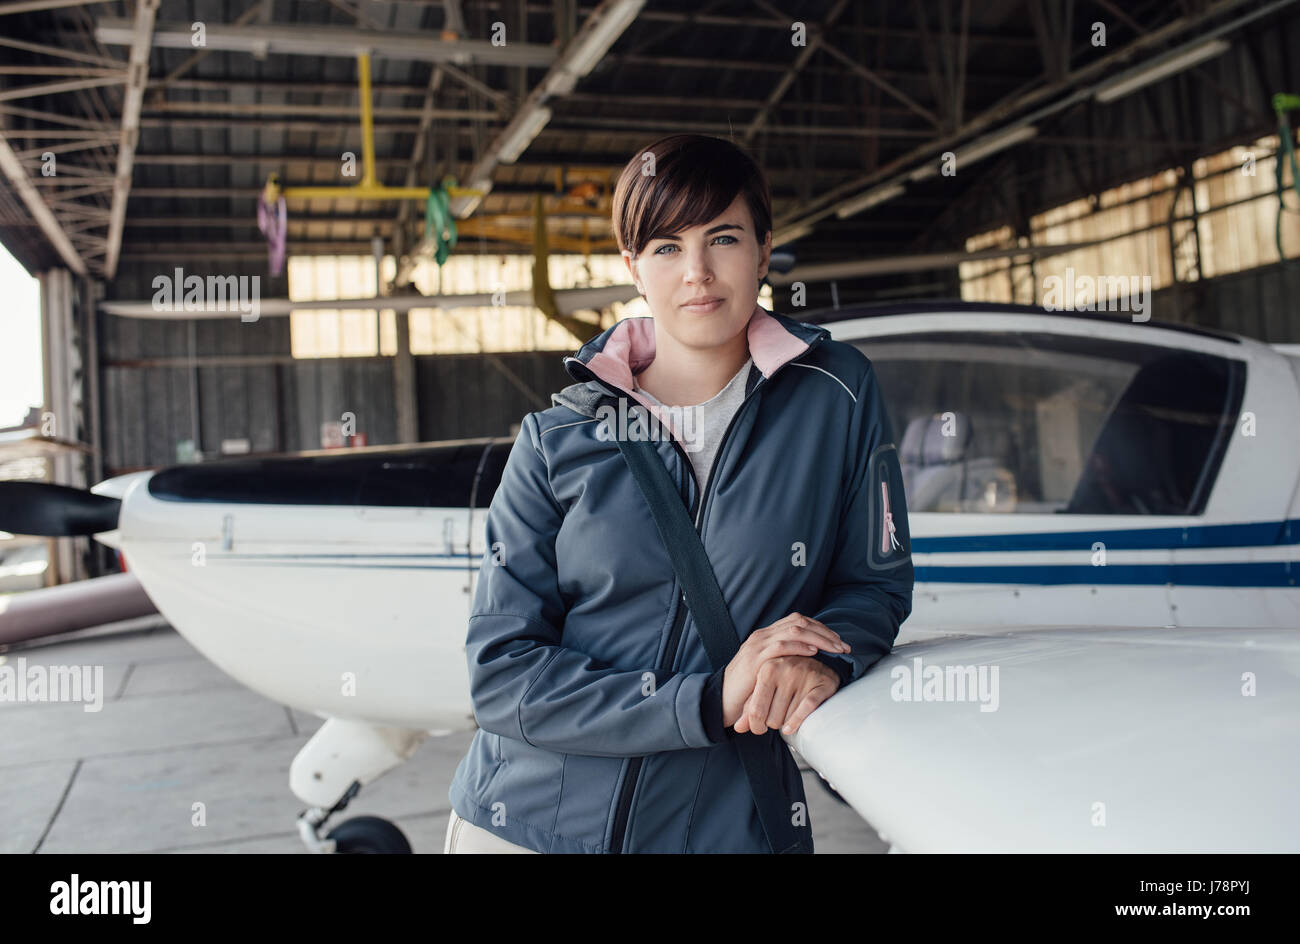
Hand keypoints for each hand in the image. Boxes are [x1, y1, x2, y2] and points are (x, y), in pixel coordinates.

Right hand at [721, 612, 847, 729]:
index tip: (838, 640)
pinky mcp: (756, 659)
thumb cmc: (747, 689)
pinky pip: (781, 646)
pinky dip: (800, 646)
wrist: (722, 700)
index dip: (820, 628)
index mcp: (766, 635)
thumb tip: (809, 658)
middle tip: (843, 646)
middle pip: (800, 622)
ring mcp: (758, 645)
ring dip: (819, 639)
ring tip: (835, 649)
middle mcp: (762, 635)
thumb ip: (783, 660)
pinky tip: (814, 652)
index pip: (798, 621)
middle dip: (825, 633)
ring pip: (794, 630)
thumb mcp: (768, 669)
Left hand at [733, 655, 840, 735]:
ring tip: (788, 712)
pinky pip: (807, 708)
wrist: (818, 662)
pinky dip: (798, 721)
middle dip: (774, 723)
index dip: (756, 725)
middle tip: (777, 716)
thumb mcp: (764, 689)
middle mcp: (785, 669)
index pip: (755, 710)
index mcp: (767, 669)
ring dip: (787, 721)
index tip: (759, 728)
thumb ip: (749, 708)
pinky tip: (791, 727)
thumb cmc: (786, 678)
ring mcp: (803, 675)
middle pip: (772, 718)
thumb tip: (737, 727)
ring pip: (789, 717)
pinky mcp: (821, 683)